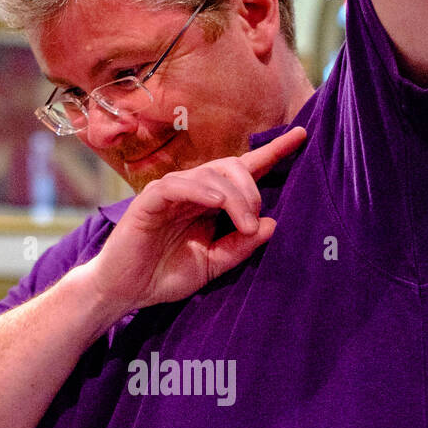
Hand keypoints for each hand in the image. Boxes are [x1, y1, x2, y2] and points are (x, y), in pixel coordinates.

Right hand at [85, 125, 306, 312]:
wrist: (125, 291)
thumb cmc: (164, 275)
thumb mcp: (213, 264)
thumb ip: (240, 247)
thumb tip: (272, 224)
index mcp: (209, 203)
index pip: (244, 171)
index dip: (272, 153)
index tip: (301, 136)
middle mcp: (193, 191)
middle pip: (232, 167)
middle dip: (252, 190)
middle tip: (253, 224)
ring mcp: (170, 192)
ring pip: (210, 174)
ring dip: (235, 197)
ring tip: (244, 225)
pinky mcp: (149, 200)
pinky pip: (178, 185)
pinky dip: (200, 189)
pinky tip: (216, 202)